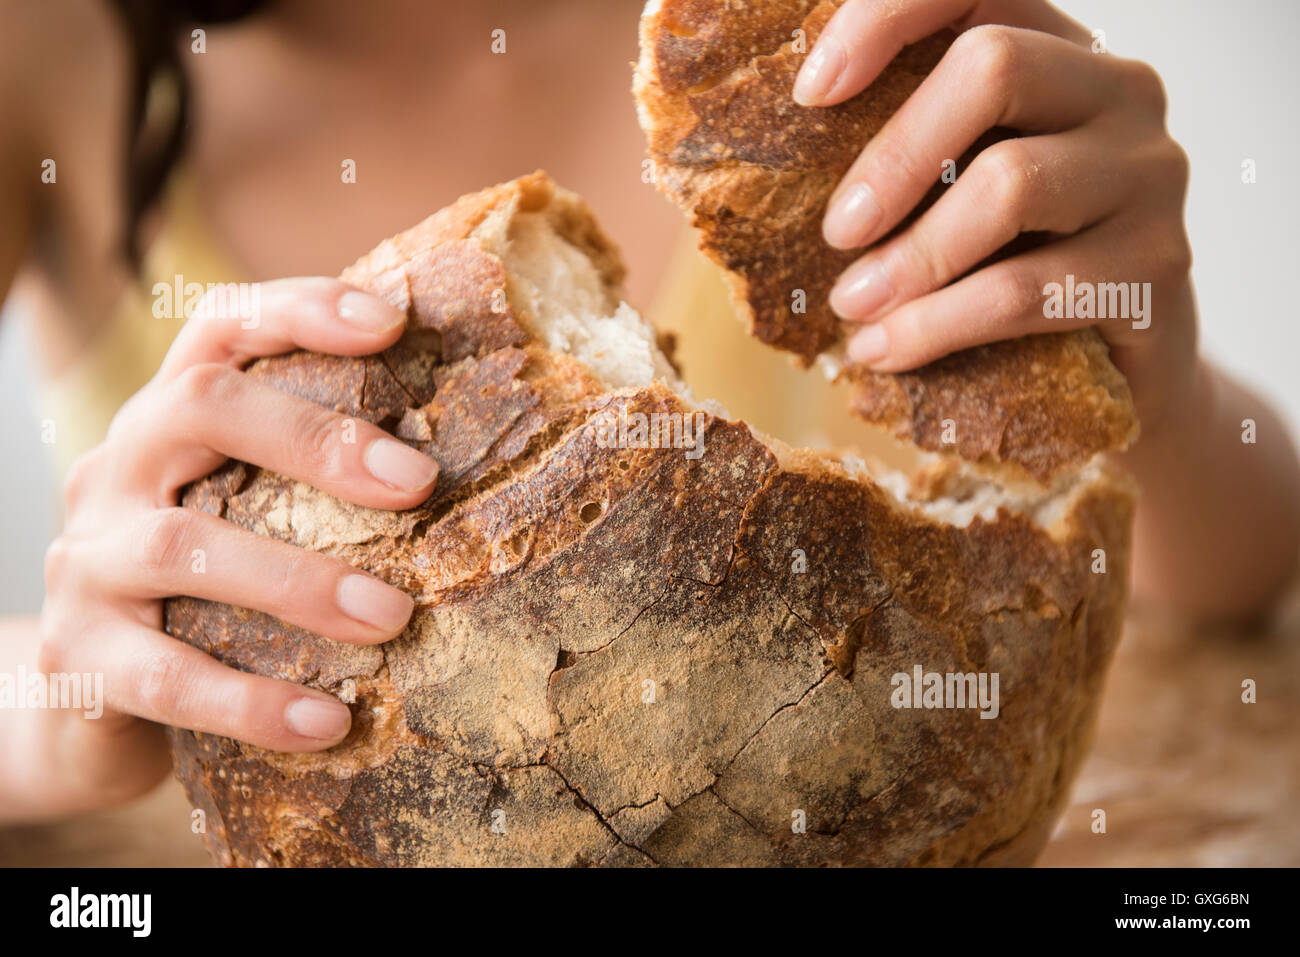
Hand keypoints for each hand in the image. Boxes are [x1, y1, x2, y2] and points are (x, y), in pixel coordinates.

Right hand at [36, 279, 437, 809]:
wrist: (90, 701)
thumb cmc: (208, 591)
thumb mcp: (247, 516)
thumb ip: (315, 483)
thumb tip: (466, 469)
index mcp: (168, 423)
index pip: (220, 329)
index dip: (299, 310)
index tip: (390, 323)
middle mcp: (115, 470)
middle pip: (197, 407)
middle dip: (314, 437)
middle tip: (418, 481)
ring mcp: (87, 561)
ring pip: (180, 548)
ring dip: (298, 581)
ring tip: (393, 617)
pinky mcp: (80, 657)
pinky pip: (166, 680)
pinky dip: (252, 701)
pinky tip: (328, 722)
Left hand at [798, 0, 1196, 432]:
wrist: (1117, 364)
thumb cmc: (1012, 262)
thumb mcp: (957, 191)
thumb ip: (909, 152)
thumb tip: (786, 144)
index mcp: (1055, 49)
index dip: (886, 17)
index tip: (811, 92)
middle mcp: (1117, 89)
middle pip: (993, 67)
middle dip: (894, 155)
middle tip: (837, 232)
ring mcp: (1149, 172)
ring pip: (1011, 185)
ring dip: (910, 259)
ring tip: (852, 307)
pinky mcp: (1156, 264)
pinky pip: (1026, 290)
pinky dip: (938, 325)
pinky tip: (888, 350)